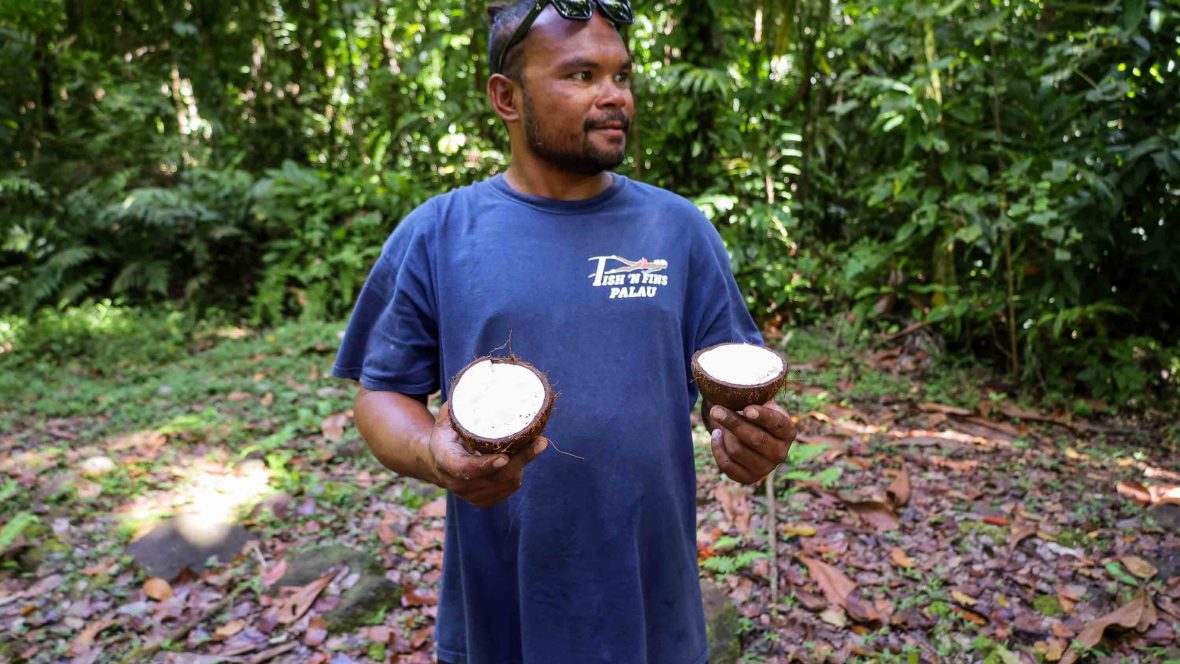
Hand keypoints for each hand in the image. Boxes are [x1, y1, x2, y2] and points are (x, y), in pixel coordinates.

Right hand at [428, 402, 547, 507]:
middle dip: (520, 459)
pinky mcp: (484, 501)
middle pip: (495, 476)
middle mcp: (458, 483)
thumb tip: (476, 382)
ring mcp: (472, 495)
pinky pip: (509, 487)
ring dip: (522, 463)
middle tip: (539, 442)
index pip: (464, 468)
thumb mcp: (445, 419)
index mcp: (445, 461)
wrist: (436, 463)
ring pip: (506, 482)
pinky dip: (518, 472)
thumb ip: (459, 405)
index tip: (502, 458)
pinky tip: (524, 457)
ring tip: (536, 444)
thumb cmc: (446, 435)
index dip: (484, 465)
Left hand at [708, 401, 796, 484]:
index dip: (762, 417)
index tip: (746, 409)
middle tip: (716, 410)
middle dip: (734, 423)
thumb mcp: (761, 403)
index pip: (777, 424)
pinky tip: (716, 436)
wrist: (752, 435)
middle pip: (755, 439)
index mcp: (788, 432)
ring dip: (726, 434)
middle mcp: (780, 453)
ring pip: (738, 451)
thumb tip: (738, 389)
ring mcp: (765, 468)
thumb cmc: (755, 415)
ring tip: (721, 421)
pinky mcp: (748, 478)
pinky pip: (727, 465)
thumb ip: (755, 398)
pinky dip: (717, 448)